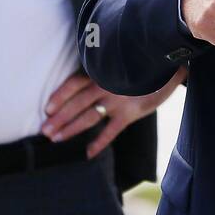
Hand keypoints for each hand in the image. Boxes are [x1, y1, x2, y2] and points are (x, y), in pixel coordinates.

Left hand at [43, 68, 187, 158]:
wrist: (170, 64)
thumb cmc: (140, 63)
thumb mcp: (120, 62)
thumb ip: (103, 69)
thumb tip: (85, 77)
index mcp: (102, 71)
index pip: (74, 84)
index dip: (59, 96)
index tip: (47, 109)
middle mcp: (107, 85)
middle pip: (77, 103)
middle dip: (60, 118)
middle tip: (45, 131)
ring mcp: (119, 100)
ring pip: (90, 117)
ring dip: (71, 128)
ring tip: (56, 139)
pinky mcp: (132, 113)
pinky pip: (112, 131)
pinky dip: (100, 143)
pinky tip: (88, 153)